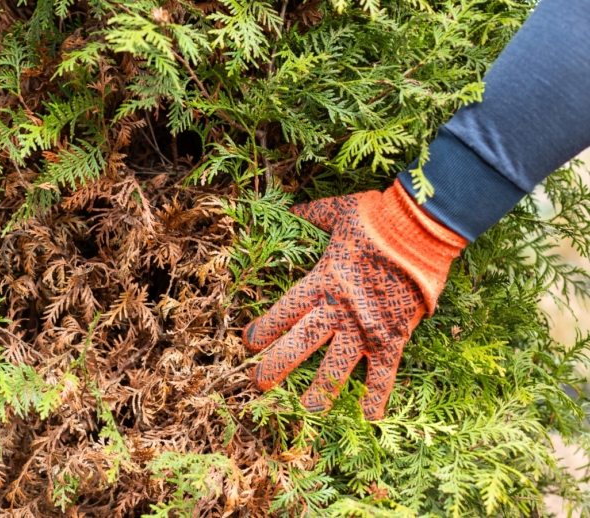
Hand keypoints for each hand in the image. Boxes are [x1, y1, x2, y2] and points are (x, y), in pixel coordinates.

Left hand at [242, 181, 466, 419]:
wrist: (423, 228)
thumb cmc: (378, 216)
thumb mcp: (338, 211)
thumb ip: (312, 215)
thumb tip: (291, 209)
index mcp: (321, 281)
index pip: (283, 311)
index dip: (263, 329)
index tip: (248, 343)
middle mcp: (337, 310)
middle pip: (299, 344)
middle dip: (276, 366)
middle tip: (258, 383)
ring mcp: (365, 327)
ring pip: (335, 368)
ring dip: (320, 391)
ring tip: (306, 407)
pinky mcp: (393, 338)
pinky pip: (383, 375)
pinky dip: (377, 397)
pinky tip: (368, 418)